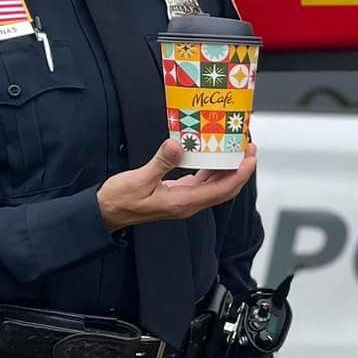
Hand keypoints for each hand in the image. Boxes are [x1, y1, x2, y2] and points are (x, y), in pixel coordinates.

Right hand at [97, 138, 257, 230]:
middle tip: (248, 148)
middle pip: (225, 189)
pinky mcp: (178, 195)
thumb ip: (160, 163)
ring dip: (228, 169)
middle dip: (240, 170)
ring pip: (215, 186)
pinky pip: (202, 183)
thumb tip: (177, 145)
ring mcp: (184, 200)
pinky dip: (211, 169)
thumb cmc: (120, 200)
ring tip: (236, 149)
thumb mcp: (139, 179)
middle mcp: (188, 204)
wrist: (107, 212)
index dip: (240, 174)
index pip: (222, 190)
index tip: (250, 158)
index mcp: (183, 202)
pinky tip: (212, 156)